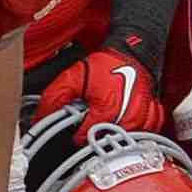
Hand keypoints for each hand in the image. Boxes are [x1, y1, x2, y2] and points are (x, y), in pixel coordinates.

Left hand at [31, 42, 163, 132]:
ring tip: (108, 119)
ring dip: (114, 132)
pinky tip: (128, 122)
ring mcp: (142, 118)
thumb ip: (53, 98)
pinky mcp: (152, 115)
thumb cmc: (106, 64)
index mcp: (106, 110)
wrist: (132, 52)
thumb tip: (38, 118)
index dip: (75, 133)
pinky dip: (137, 130)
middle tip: (91, 118)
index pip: (85, 137)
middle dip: (95, 131)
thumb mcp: (72, 77)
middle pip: (105, 140)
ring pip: (125, 139)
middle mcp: (127, 118)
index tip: (76, 124)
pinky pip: (147, 132)